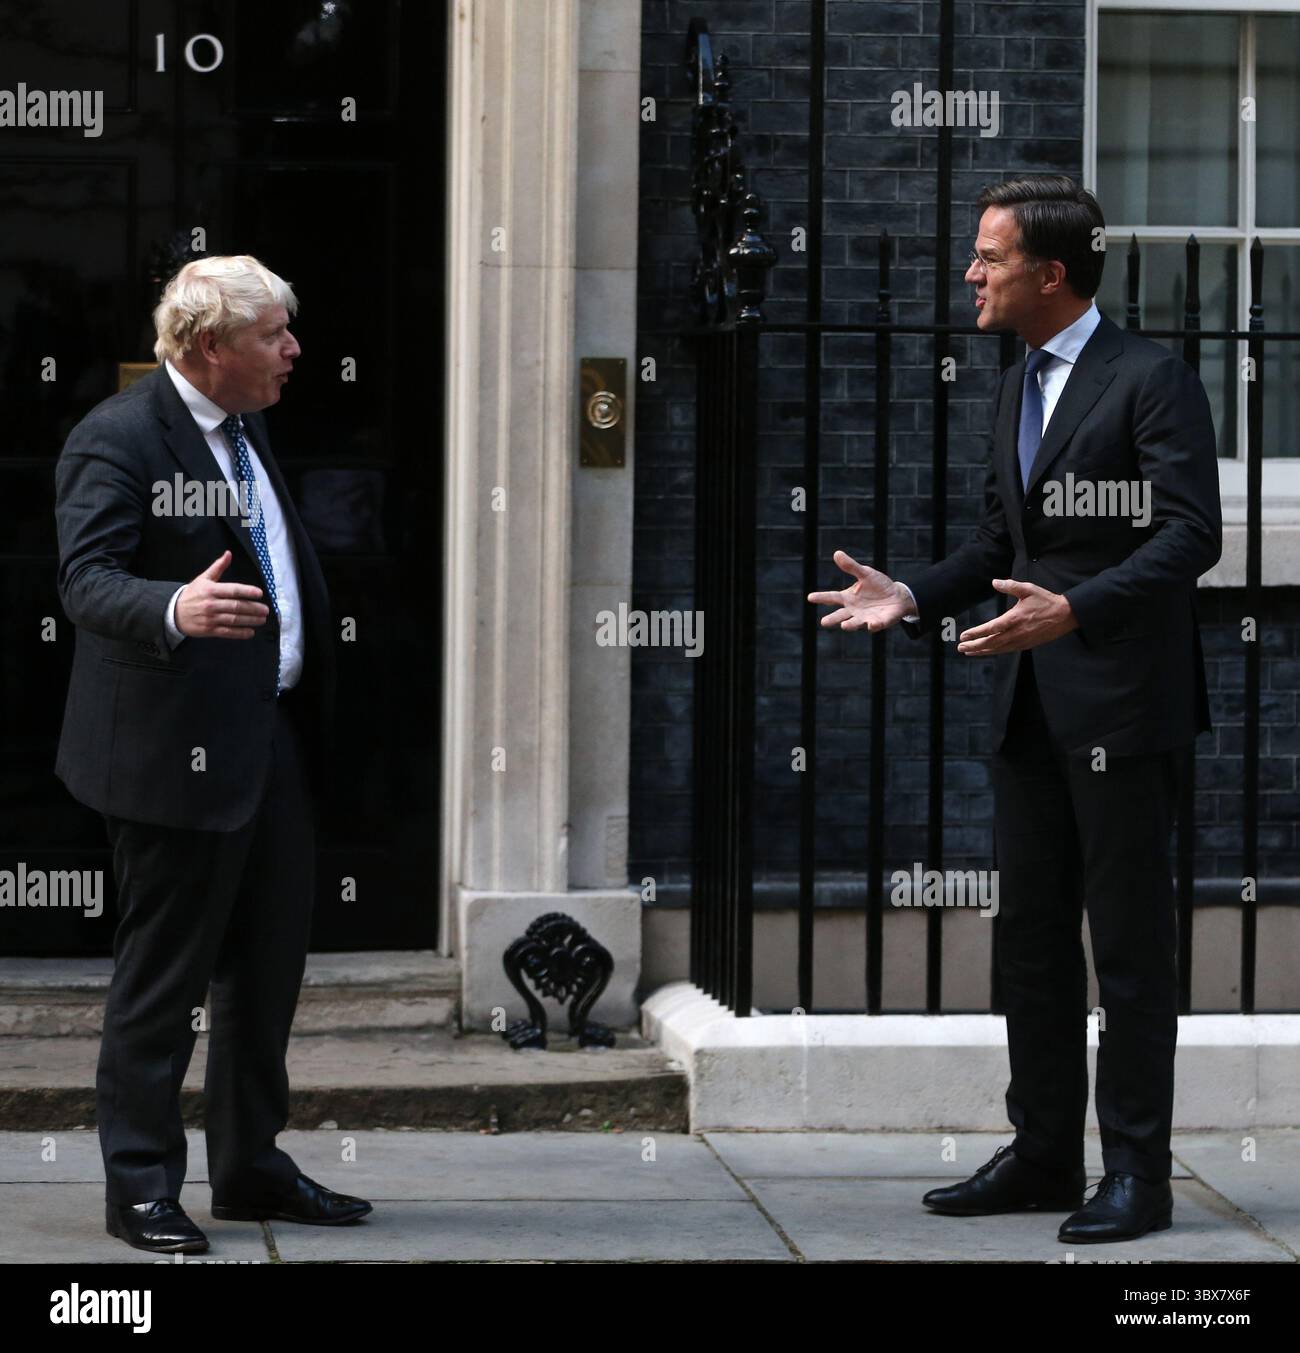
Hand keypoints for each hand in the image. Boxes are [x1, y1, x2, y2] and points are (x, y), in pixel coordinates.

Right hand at [175, 550, 268, 638]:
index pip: (233, 590)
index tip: (259, 593)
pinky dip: (240, 633)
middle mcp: (211, 604)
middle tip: (265, 610)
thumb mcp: (203, 579)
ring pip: (234, 619)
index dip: (247, 591)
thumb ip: (218, 567)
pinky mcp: (209, 630)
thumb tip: (228, 554)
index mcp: (210, 590)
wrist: (173, 612)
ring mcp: (210, 618)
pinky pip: (228, 632)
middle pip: (236, 606)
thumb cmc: (192, 594)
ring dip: (250, 620)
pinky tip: (250, 632)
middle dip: (253, 608)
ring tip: (262, 619)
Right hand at [807, 549, 911, 632]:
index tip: (810, 597)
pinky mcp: (880, 622)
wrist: (897, 596)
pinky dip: (873, 625)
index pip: (832, 598)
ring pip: (856, 623)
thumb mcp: (865, 573)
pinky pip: (876, 625)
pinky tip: (871, 625)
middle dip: (833, 619)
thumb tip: (837, 553)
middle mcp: (854, 610)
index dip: (821, 597)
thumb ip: (851, 567)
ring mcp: (866, 618)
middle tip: (823, 622)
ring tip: (844, 626)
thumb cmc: (878, 585)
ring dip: (850, 625)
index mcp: (848, 598)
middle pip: (841, 615)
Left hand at [956, 579, 1077, 654]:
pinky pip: (1006, 650)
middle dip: (974, 646)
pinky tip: (986, 651)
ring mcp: (1021, 641)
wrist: (1065, 616)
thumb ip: (1010, 586)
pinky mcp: (1026, 645)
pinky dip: (994, 652)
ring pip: (998, 649)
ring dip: (982, 651)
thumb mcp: (1028, 589)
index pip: (991, 628)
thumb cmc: (1046, 601)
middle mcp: (1016, 633)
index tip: (963, 636)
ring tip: (968, 652)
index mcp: (1015, 619)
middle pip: (991, 643)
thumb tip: (994, 582)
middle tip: (960, 648)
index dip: (976, 633)